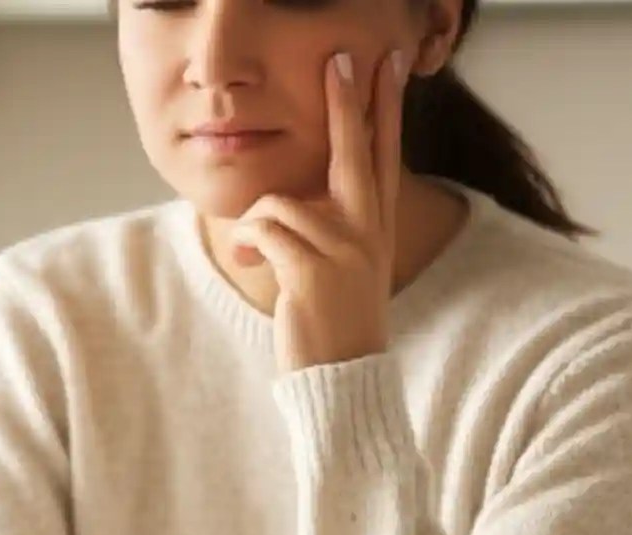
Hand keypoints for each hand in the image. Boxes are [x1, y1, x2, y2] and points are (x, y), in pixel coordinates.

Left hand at [235, 49, 407, 371]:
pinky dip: (245, 243)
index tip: (386, 65)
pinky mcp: (312, 272)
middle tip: (340, 58)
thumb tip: (288, 195)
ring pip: (281, 201)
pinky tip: (246, 262)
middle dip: (346, 101)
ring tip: (251, 255)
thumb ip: (328, 224)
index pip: (385, 155)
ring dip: (254, 225)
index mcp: (377, 227)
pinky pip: (264, 228)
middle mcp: (369, 232)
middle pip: (355, 151)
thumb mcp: (341, 266)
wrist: (341, 379)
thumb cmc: (331, 322)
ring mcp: (345, 251)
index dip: (384, 108)